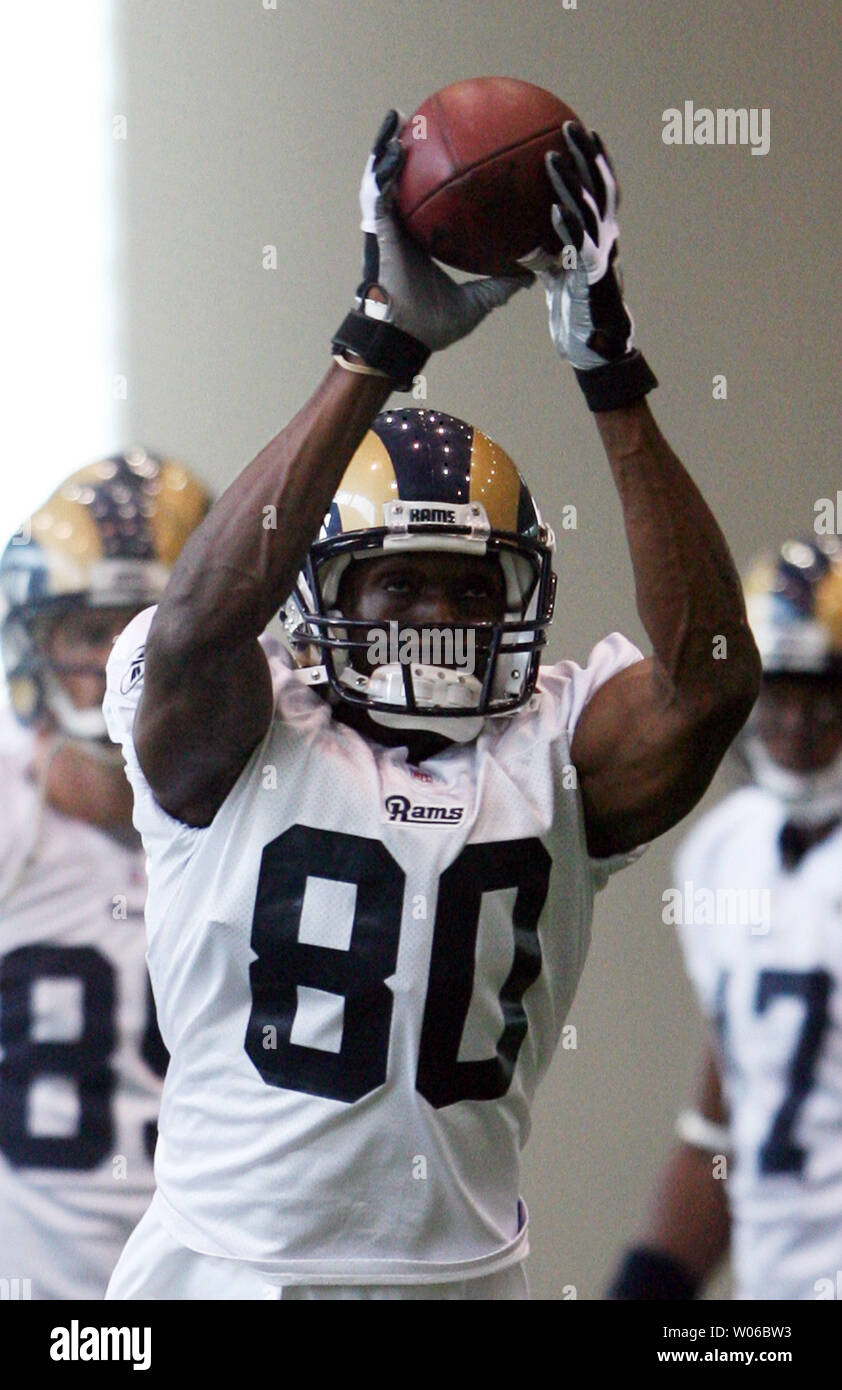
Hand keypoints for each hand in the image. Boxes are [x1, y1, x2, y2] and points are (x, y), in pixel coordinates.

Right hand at [357, 110, 532, 352]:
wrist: (406, 338)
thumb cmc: (433, 325)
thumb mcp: (478, 302)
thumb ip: (501, 285)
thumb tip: (532, 275)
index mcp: (419, 243)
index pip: (424, 201)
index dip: (430, 177)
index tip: (445, 152)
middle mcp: (400, 231)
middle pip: (399, 182)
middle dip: (404, 150)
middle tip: (419, 121)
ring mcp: (385, 229)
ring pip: (380, 179)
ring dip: (385, 147)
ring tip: (397, 118)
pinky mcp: (377, 232)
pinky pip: (376, 193)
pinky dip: (382, 170)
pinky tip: (392, 148)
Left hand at [520, 123, 634, 370]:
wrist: (596, 345)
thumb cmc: (576, 310)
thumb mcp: (557, 273)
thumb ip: (544, 252)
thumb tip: (518, 242)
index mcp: (601, 233)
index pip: (602, 187)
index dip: (596, 158)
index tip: (584, 130)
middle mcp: (606, 237)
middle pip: (599, 186)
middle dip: (587, 154)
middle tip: (570, 125)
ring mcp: (601, 253)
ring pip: (590, 208)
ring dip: (572, 182)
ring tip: (553, 158)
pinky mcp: (592, 274)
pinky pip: (579, 244)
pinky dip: (568, 225)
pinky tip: (553, 210)